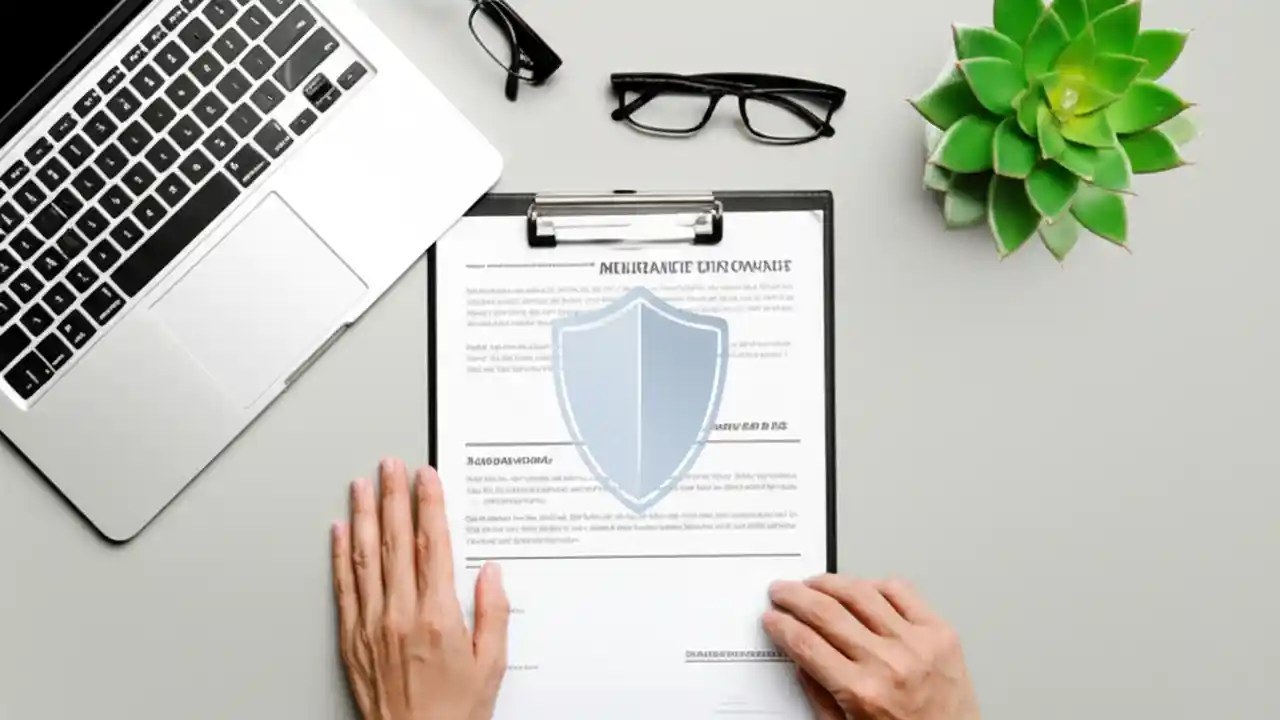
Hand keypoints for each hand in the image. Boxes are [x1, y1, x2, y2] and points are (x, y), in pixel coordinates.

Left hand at [332, 460, 509, 719]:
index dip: (429, 505)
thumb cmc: (454, 714)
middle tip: (391, 466)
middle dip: (394, 497)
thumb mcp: (491, 664)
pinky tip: (340, 532)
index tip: (427, 478)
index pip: (433, 545)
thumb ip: (493, 613)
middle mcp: (400, 615)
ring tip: (362, 485)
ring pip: (365, 557)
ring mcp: (371, 626)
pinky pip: (344, 587)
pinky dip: (340, 556)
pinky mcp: (351, 640)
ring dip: (364, 516)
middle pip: (396, 541)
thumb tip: (490, 573)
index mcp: (438, 617)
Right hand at [763, 576, 978, 719]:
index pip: (806, 644)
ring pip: (860, 593)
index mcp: (862, 693)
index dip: (782, 626)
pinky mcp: (941, 633)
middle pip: (826, 612)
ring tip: (814, 583)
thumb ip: (819, 694)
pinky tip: (861, 588)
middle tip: (782, 592)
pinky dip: (875, 585)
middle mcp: (889, 664)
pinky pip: (902, 592)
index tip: (772, 618)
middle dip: (795, 597)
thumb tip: (799, 654)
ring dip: (828, 582)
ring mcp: (917, 644)